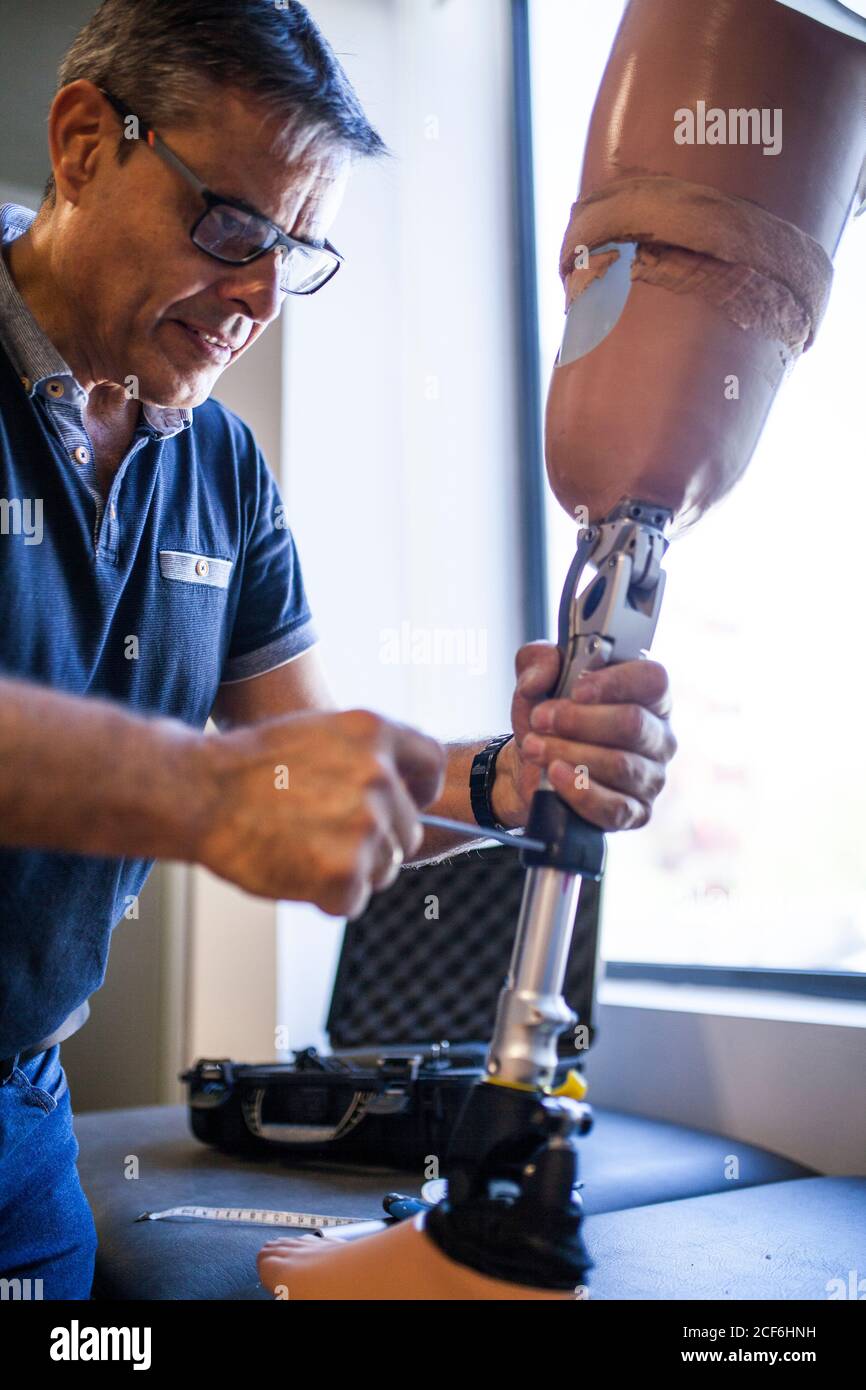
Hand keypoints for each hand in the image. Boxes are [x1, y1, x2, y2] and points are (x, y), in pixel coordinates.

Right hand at [193, 709, 445, 915]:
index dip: (420, 791)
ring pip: (383, 868)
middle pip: (407, 830)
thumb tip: (400, 793)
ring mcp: (365, 825)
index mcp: (375, 733)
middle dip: (374, 842)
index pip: (431, 765)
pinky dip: (325, 898)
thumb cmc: (249, 768)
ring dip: (349, 870)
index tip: (405, 804)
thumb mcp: (318, 733)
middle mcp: (380, 776)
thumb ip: (365, 756)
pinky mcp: (345, 872)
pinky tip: (292, 870)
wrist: (197, 793)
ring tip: (299, 848)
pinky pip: (353, 900)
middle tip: (320, 836)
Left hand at [494, 642, 676, 831]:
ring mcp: (650, 777)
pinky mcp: (635, 813)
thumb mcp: (536, 680)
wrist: (528, 765)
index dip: (615, 683)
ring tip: (536, 747)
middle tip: (542, 719)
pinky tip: (555, 775)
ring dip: (568, 753)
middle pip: (633, 723)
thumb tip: (541, 677)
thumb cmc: (548, 719)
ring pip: (620, 765)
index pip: (653, 680)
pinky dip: (579, 791)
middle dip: (578, 721)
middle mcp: (657, 735)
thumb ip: (537, 662)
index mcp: (647, 695)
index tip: (578, 690)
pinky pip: (615, 807)